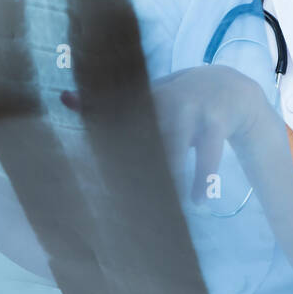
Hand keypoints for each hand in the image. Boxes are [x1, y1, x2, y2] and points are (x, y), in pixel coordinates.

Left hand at [59, 66, 272, 206]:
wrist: (230, 87)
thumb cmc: (178, 98)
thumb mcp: (150, 95)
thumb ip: (110, 101)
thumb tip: (62, 97)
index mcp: (148, 95)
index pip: (122, 115)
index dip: (107, 137)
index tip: (95, 167)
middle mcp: (169, 99)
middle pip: (150, 135)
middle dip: (141, 165)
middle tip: (129, 196)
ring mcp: (195, 110)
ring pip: (178, 147)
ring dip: (173, 176)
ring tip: (167, 206)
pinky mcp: (217, 122)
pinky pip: (209, 155)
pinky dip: (203, 178)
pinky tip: (199, 200)